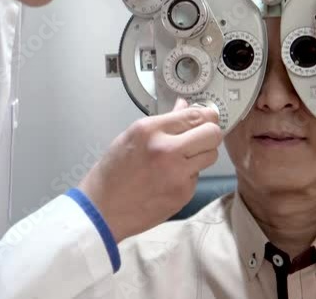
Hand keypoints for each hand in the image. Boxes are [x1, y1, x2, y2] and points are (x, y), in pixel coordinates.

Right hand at [78, 98, 222, 242]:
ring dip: (202, 154)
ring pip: (211, 155)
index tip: (207, 116)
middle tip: (200, 137)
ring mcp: (177, 174)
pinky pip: (198, 176)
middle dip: (209, 133)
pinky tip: (170, 177)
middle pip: (212, 133)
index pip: (194, 115)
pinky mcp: (183, 194)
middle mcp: (166, 150)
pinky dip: (189, 174)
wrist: (103, 209)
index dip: (205, 115)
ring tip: (184, 157)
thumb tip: (183, 107)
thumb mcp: (132, 136)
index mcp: (150, 130)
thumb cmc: (113, 172)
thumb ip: (163, 121)